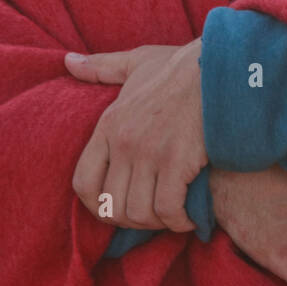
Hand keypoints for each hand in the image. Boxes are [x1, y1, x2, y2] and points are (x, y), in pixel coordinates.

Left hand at [68, 41, 205, 232]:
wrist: (218, 65)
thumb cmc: (180, 67)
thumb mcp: (135, 62)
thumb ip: (101, 67)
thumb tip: (68, 61)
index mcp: (109, 123)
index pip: (83, 182)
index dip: (96, 206)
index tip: (117, 208)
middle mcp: (123, 141)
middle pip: (111, 206)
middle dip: (130, 220)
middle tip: (151, 216)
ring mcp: (150, 152)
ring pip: (139, 213)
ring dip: (157, 223)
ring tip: (171, 216)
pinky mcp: (178, 160)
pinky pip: (168, 210)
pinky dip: (179, 220)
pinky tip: (190, 216)